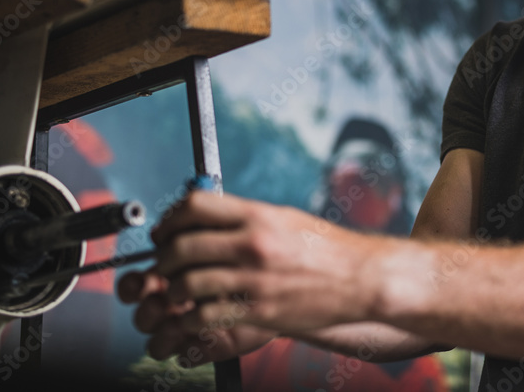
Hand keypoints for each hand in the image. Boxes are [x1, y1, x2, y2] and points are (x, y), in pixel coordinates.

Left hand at [118, 191, 384, 359]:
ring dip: (173, 290)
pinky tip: (195, 314)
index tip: (166, 231)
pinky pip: (205, 316)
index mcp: (258, 215)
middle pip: (182, 246)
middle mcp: (253, 244)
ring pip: (186, 284)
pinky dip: (190, 318)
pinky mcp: (258, 312)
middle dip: (163, 258)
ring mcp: (254, 280)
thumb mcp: (284, 218)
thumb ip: (244, 217)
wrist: (360, 278)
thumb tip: (202, 216)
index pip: (194, 206)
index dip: (171, 219)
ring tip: (178, 292)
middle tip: (164, 264)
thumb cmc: (324, 247)